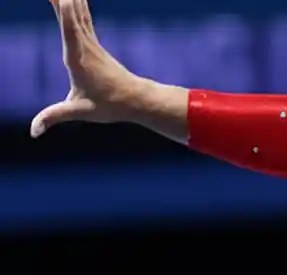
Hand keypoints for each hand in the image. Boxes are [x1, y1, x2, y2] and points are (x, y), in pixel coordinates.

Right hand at [31, 0, 145, 136]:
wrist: (135, 99)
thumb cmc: (109, 105)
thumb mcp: (79, 111)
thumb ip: (54, 117)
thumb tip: (33, 131)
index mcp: (78, 58)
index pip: (71, 31)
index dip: (65, 13)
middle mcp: (84, 46)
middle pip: (70, 13)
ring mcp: (90, 42)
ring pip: (76, 11)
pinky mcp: (92, 43)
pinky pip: (81, 16)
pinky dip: (74, 3)